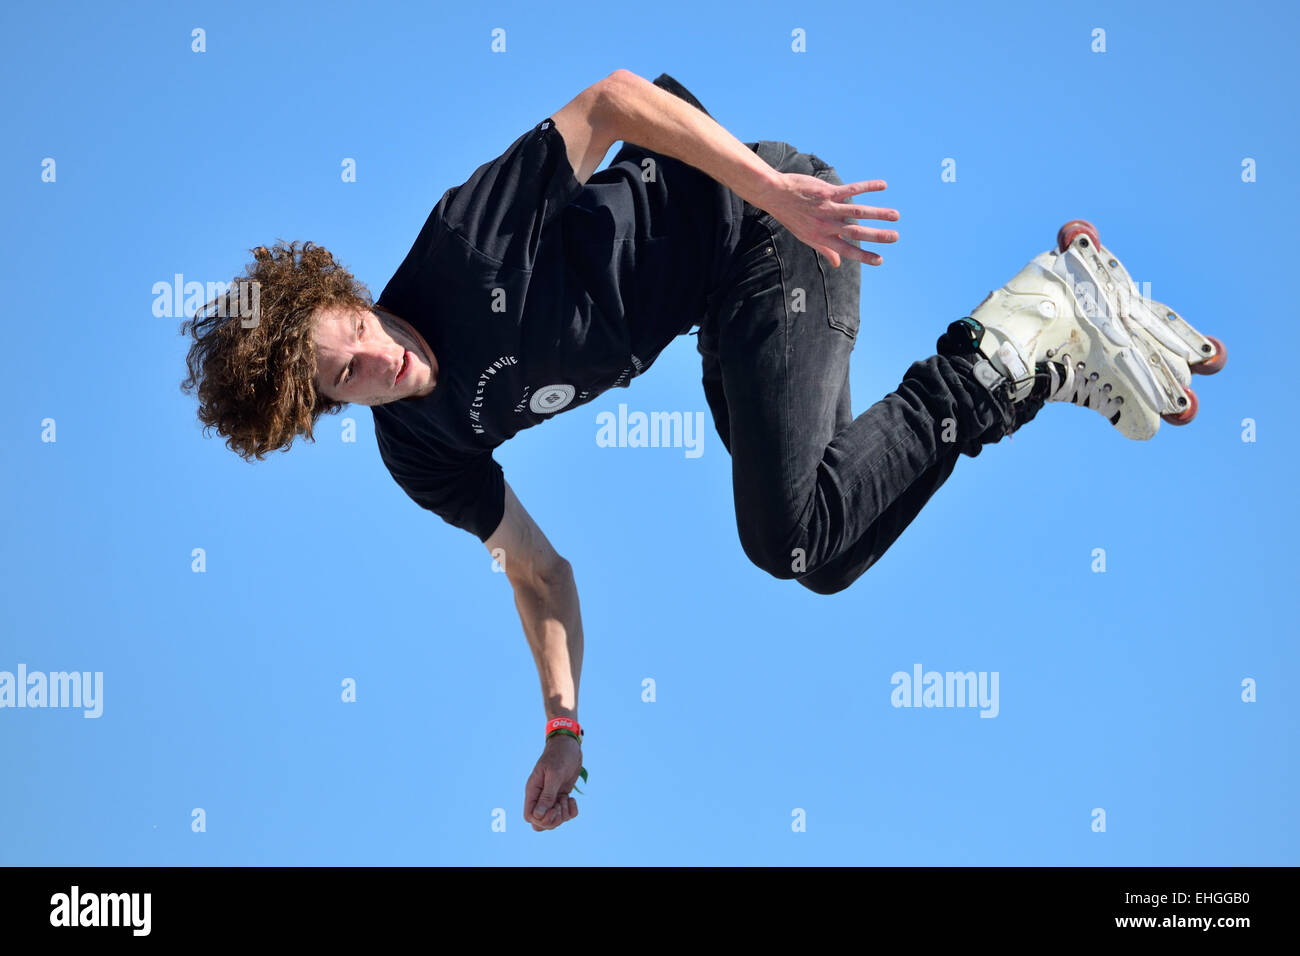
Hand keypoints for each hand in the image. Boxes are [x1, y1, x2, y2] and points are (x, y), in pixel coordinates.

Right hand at [523, 733, 582, 831]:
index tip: (553, 808)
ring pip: (553, 820)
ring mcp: (551, 797)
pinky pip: (565, 814)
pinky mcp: (561, 796)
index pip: (529, 816)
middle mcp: (540, 796)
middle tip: (561, 805)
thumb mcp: (554, 774)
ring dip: (563, 815)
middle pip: (540, 822)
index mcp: (533, 791)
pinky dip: (571, 811)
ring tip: (567, 799)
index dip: (541, 819)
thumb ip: (547, 795)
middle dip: (553, 821)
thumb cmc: (560, 755)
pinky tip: (572, 799)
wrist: (569, 745)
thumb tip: (539, 815)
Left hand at [753, 173, 899, 267]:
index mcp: (822, 237)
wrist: (775, 195)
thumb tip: (838, 264)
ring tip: (895, 216)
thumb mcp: (806, 237)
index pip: (846, 250)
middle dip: (877, 236)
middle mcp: (826, 225)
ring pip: (856, 212)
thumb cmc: (792, 216)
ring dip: (878, 213)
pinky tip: (883, 185)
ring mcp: (827, 208)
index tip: (880, 260)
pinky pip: (851, 189)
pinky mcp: (827, 192)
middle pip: (855, 232)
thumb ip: (825, 249)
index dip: (863, 256)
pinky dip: (868, 187)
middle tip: (895, 237)